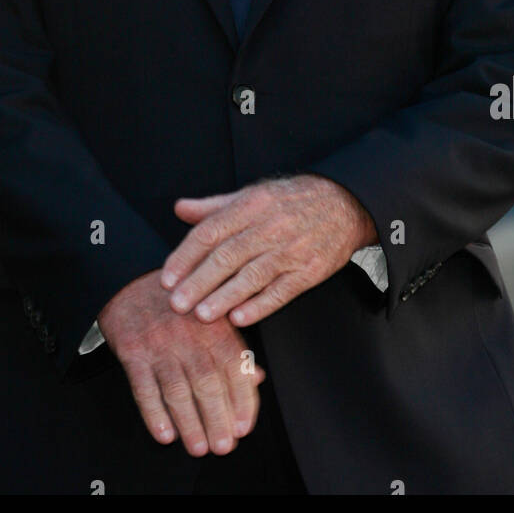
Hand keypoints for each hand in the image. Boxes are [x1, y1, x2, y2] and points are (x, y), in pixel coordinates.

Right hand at [97, 269, 265, 456]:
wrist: (129, 280)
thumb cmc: (177, 301)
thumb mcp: (211, 313)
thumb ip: (234, 346)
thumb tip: (256, 378)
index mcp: (214, 323)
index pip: (235, 365)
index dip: (242, 399)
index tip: (244, 427)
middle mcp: (189, 333)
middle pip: (208, 381)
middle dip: (218, 418)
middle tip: (223, 446)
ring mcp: (160, 342)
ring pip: (178, 389)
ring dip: (190, 423)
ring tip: (198, 447)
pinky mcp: (132, 351)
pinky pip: (144, 387)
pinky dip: (154, 414)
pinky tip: (164, 434)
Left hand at [161, 174, 377, 326]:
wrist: (346, 202)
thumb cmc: (292, 199)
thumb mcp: (252, 194)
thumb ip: (214, 206)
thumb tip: (179, 209)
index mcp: (252, 205)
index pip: (211, 231)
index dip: (186, 256)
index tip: (167, 278)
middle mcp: (270, 226)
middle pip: (227, 256)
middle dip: (199, 282)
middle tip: (176, 304)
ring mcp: (292, 249)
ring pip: (252, 276)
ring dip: (224, 297)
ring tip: (201, 315)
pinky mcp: (310, 270)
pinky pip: (281, 291)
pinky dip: (260, 306)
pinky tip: (239, 318)